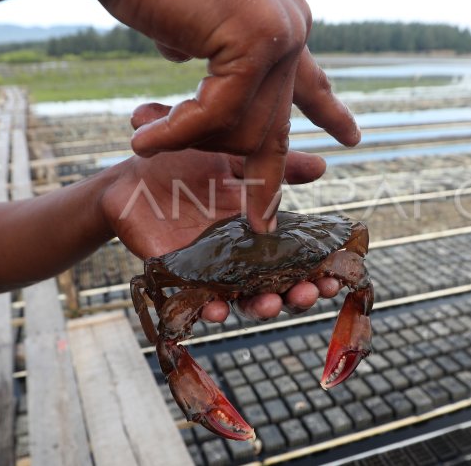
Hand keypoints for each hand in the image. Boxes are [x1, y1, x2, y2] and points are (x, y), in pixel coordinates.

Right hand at [77, 0, 359, 232]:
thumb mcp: (189, 18)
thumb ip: (207, 48)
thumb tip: (192, 64)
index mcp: (282, 22)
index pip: (309, 79)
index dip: (328, 110)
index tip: (351, 139)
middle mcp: (292, 28)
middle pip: (276, 121)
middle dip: (267, 174)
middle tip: (261, 218)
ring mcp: (281, 33)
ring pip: (246, 125)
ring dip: (192, 141)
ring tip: (146, 140)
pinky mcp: (257, 40)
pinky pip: (219, 112)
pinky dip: (178, 133)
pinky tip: (143, 143)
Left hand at [101, 147, 340, 322]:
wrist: (133, 172)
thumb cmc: (188, 164)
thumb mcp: (237, 160)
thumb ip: (276, 166)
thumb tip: (323, 166)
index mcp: (259, 234)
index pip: (296, 262)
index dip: (318, 272)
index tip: (336, 276)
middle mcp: (240, 259)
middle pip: (276, 288)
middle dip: (296, 296)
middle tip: (311, 293)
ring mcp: (210, 271)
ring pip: (241, 301)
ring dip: (259, 308)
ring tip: (269, 304)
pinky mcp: (178, 278)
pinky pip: (195, 302)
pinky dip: (207, 310)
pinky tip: (218, 310)